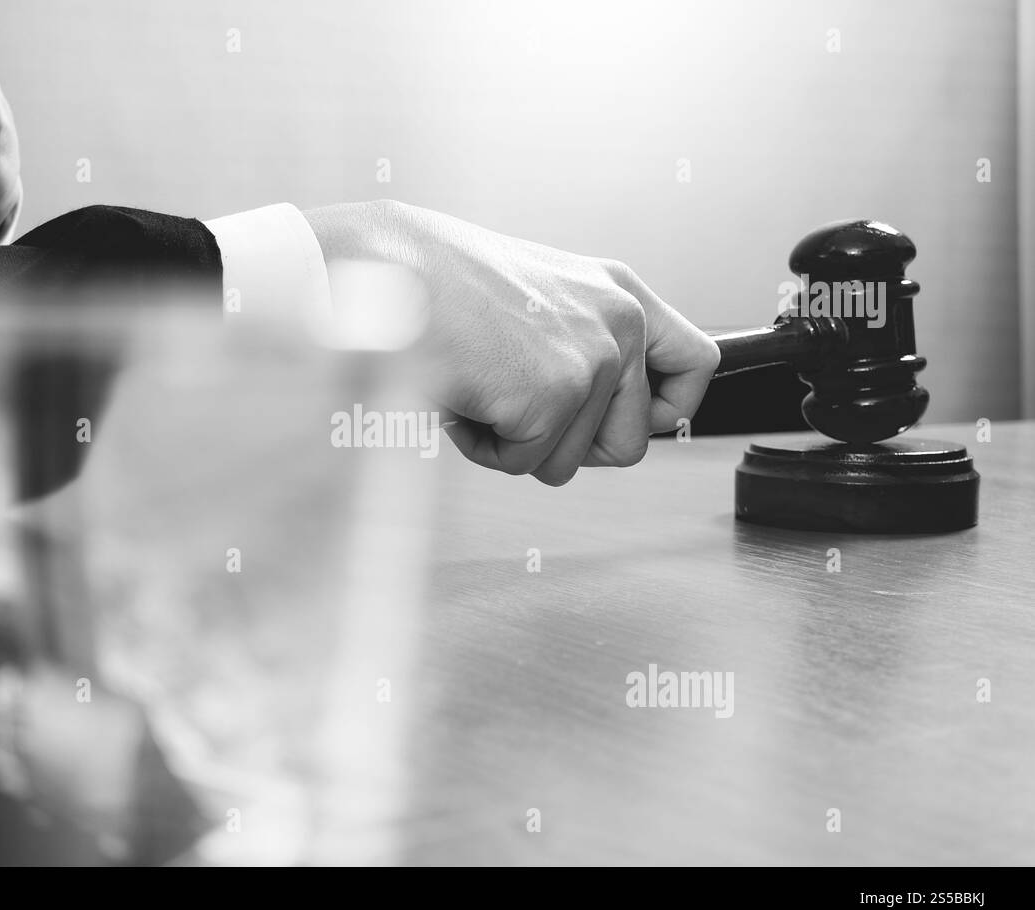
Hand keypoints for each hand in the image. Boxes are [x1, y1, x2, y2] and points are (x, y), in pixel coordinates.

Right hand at [304, 200, 719, 484]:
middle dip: (567, 444)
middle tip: (516, 407)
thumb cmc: (443, 282)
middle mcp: (620, 322)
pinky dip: (483, 446)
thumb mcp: (540, 299)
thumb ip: (586, 345)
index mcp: (620, 293)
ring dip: (514, 442)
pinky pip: (523, 463)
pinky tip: (463, 395)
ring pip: (568, 462)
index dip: (666, 411)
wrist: (389, 269)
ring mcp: (592, 359)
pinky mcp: (553, 394)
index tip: (629, 421)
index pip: (698, 366)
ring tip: (479, 386)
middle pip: (629, 443)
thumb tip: (608, 423)